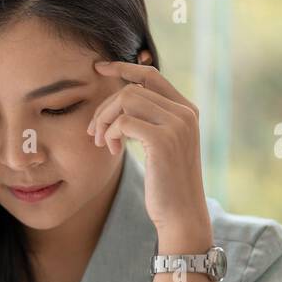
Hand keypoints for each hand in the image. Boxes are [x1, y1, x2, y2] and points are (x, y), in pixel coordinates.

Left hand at [86, 59, 210, 243]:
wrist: (180, 214)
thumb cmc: (166, 183)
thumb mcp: (161, 146)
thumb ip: (149, 121)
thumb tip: (120, 100)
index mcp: (186, 110)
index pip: (151, 75)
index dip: (122, 68)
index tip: (98, 69)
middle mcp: (185, 113)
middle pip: (132, 89)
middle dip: (105, 108)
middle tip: (94, 133)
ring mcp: (177, 125)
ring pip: (126, 101)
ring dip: (105, 120)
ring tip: (103, 142)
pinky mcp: (163, 140)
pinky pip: (123, 122)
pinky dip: (110, 134)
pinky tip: (112, 152)